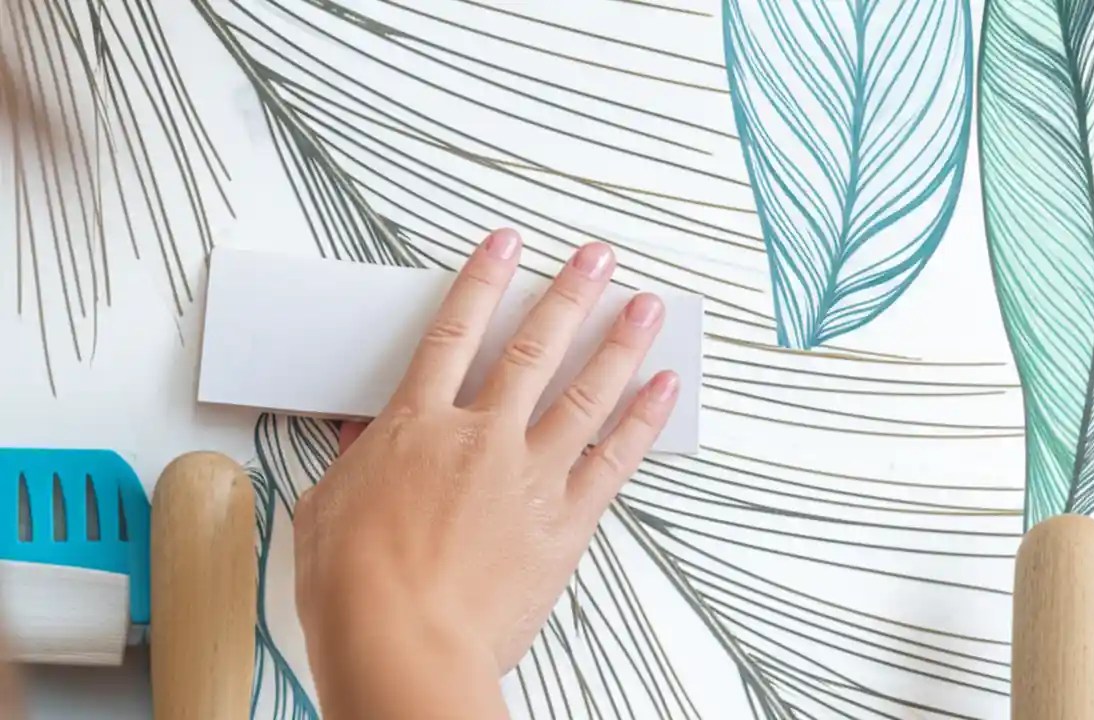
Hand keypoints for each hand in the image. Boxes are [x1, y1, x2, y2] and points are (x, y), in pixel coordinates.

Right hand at [292, 228, 678, 717]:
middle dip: (569, 295)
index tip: (506, 246)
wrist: (403, 644)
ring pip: (585, 391)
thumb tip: (358, 438)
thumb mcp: (328, 510)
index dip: (481, 282)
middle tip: (598, 259)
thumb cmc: (357, 589)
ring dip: (620, 342)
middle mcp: (482, 437)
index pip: (452, 334)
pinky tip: (663, 389)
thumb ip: (353, 463)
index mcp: (417, 427)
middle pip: (533, 348)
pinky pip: (614, 458)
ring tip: (645, 306)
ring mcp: (530, 475)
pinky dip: (643, 420)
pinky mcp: (566, 520)